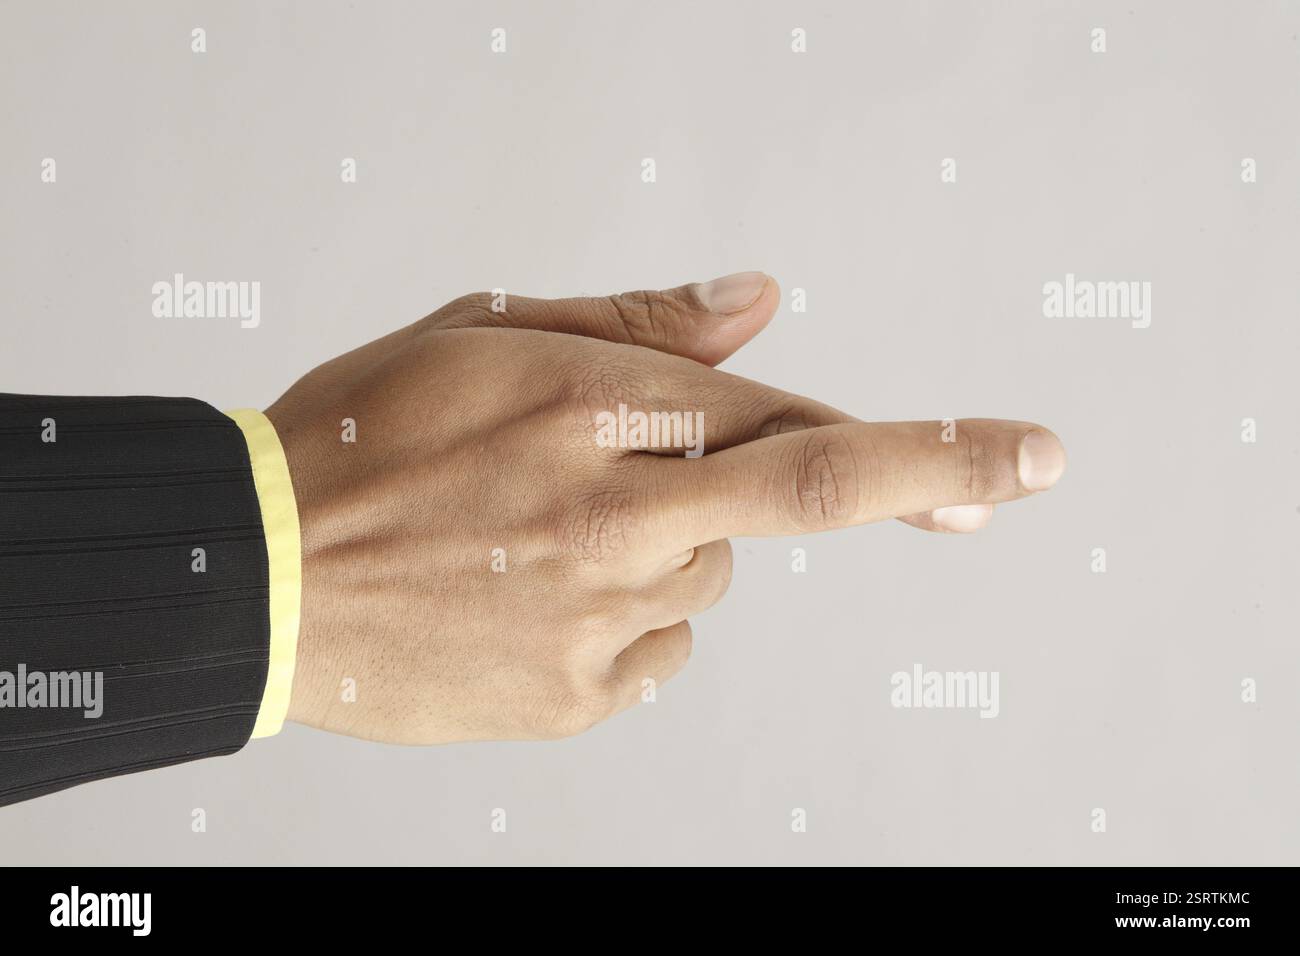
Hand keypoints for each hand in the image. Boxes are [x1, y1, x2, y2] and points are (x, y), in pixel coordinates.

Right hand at [265, 273, 1064, 743]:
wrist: (258, 575)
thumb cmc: (364, 437)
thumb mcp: (484, 336)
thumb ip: (638, 324)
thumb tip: (763, 301)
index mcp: (594, 413)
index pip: (801, 426)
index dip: (931, 445)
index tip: (1029, 457)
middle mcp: (615, 522)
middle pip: (800, 499)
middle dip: (921, 481)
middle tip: (1016, 474)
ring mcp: (598, 624)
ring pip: (712, 573)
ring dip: (676, 539)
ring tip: (553, 526)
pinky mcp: (573, 700)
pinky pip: (659, 648)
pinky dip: (633, 613)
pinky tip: (539, 593)